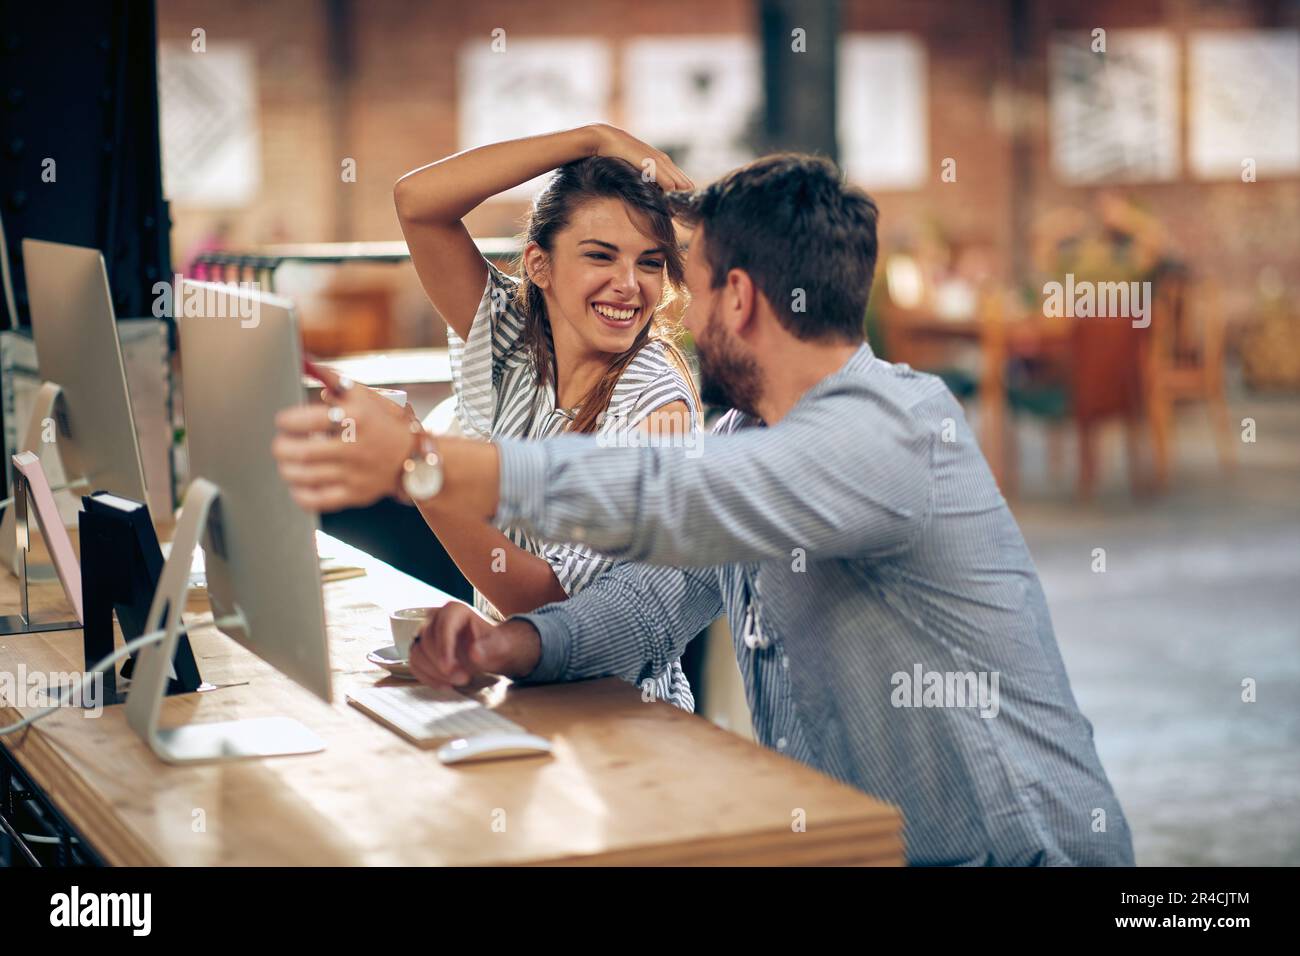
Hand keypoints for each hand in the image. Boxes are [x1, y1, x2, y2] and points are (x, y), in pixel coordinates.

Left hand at [272, 364, 414, 511]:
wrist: (414, 457)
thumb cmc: (383, 422)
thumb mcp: (365, 395)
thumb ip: (333, 379)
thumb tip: (305, 361)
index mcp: (357, 418)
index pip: (309, 420)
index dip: (287, 420)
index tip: (284, 421)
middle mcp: (356, 446)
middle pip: (303, 452)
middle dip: (281, 447)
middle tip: (280, 444)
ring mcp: (355, 473)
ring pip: (305, 476)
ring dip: (287, 468)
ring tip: (287, 461)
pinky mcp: (355, 494)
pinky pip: (317, 499)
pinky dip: (299, 492)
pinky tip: (298, 482)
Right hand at [408, 602, 541, 686]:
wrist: (490, 654)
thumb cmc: (495, 646)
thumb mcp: (500, 646)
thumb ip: (491, 647)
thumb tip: (474, 652)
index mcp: (455, 610)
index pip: (442, 625)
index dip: (443, 647)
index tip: (449, 668)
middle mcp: (436, 618)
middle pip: (426, 640)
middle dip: (441, 664)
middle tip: (462, 678)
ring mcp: (426, 634)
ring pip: (416, 653)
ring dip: (433, 672)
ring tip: (456, 681)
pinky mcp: (421, 650)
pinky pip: (414, 664)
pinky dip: (426, 677)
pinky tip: (444, 684)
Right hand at [587, 123, 693, 190]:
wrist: (597, 137)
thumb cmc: (606, 152)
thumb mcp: (622, 162)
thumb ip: (631, 170)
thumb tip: (637, 184)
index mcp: (644, 153)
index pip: (664, 164)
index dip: (675, 174)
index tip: (685, 185)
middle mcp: (647, 151)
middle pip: (668, 165)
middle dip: (680, 177)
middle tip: (691, 189)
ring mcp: (643, 152)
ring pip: (664, 166)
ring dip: (676, 178)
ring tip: (686, 189)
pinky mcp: (637, 155)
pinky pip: (654, 168)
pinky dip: (663, 177)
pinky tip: (672, 187)